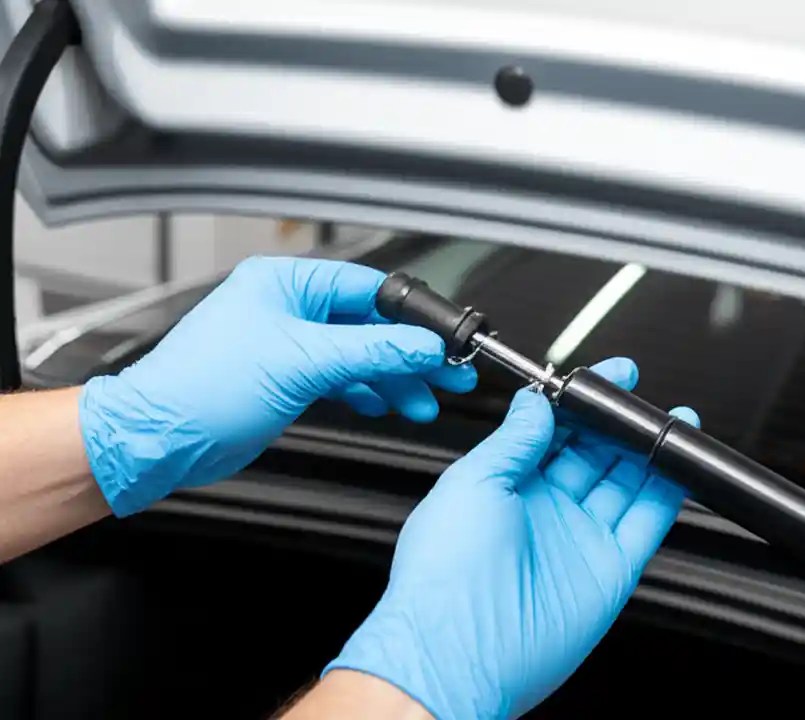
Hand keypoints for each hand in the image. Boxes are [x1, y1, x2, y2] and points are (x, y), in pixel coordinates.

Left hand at [79, 256, 473, 515]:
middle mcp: (286, 307)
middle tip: (446, 375)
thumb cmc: (203, 389)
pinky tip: (384, 403)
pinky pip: (340, 376)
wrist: (160, 439)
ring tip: (420, 401)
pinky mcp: (285, 377)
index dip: (412, 317)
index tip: (445, 340)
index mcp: (285, 283)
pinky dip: (365, 391)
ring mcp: (286, 343)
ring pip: (358, 354)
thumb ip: (373, 351)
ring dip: (391, 379)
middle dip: (409, 354)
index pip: (369, 288)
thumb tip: (422, 346)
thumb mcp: (305, 362)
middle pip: (369, 324)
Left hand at [325, 357, 696, 718]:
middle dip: (618, 422)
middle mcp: (544, 511)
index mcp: (504, 487)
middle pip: (594, 453)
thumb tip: (535, 402)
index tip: (604, 378)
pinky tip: (680, 463)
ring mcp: (579, 539)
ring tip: (672, 420)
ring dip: (650, 450)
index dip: (579, 403)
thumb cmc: (445, 573)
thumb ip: (513, 438)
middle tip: (639, 394)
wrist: (461, 648)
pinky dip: (669, 491)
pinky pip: (647, 521)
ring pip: (626, 482)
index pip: (552, 432)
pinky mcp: (611, 568)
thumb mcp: (472, 480)